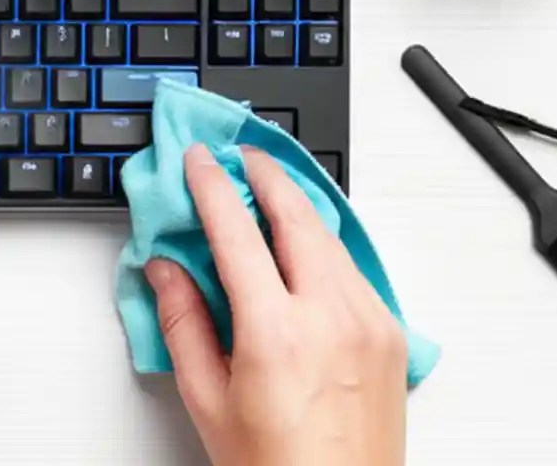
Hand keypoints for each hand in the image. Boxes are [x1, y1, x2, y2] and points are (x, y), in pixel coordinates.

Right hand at [146, 144, 406, 465]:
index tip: (199, 161)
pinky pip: (352, 269)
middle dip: (265, 175)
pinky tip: (302, 247)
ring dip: (296, 206)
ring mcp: (369, 321)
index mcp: (275, 332)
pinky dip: (323, 245)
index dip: (213, 186)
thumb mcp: (207, 400)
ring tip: (267, 193)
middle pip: (296, 215)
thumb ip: (182, 323)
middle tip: (240, 156)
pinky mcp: (391, 334)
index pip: (237, 232)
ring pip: (329, 237)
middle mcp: (330, 316)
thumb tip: (166, 269)